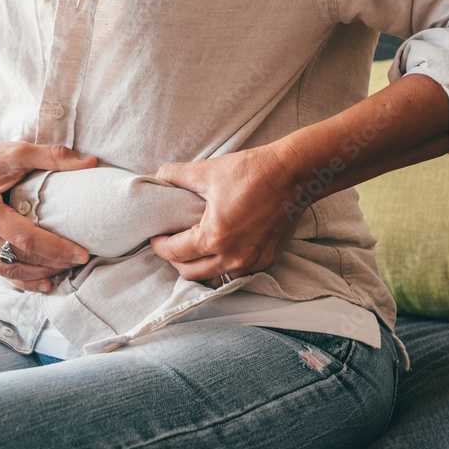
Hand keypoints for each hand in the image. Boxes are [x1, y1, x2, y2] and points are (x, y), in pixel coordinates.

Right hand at [0, 141, 97, 291]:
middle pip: (21, 257)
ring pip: (10, 270)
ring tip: (66, 271)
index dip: (57, 249)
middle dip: (54, 263)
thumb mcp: (18, 151)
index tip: (82, 254)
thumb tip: (91, 163)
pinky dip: (23, 279)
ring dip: (40, 274)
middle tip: (81, 261)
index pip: (28, 239)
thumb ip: (53, 156)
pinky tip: (44, 282)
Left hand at [149, 144, 306, 286]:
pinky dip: (223, 267)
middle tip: (170, 245)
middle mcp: (234, 257)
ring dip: (199, 268)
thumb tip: (156, 175)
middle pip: (192, 273)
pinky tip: (218, 253)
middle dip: (175, 261)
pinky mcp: (268, 259)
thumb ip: (175, 175)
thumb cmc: (251, 171)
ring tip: (192, 251)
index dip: (159, 245)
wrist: (294, 174)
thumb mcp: (207, 171)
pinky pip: (238, 273)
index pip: (176, 253)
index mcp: (215, 237)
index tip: (155, 237)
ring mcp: (253, 262)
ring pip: (215, 277)